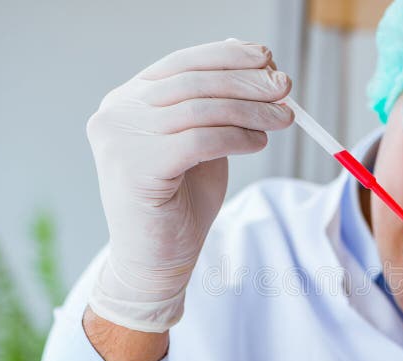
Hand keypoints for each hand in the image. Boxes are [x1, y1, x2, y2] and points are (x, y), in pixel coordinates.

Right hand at [86, 39, 292, 331]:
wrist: (156, 262)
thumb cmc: (180, 204)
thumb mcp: (202, 145)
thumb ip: (219, 109)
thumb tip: (260, 68)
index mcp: (128, 100)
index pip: (182, 63)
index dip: (228, 56)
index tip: (268, 58)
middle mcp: (117, 112)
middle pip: (193, 81)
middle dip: (247, 82)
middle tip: (285, 88)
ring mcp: (120, 139)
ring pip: (200, 109)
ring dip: (251, 110)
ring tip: (283, 119)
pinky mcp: (135, 167)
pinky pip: (200, 141)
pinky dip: (236, 137)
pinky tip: (258, 143)